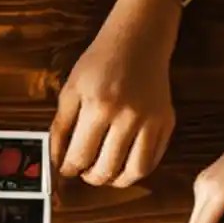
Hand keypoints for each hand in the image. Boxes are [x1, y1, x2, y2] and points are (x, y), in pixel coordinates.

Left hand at [52, 0, 178, 187]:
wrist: (137, 42)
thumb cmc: (101, 63)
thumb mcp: (72, 90)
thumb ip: (60, 127)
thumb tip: (56, 160)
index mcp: (99, 106)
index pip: (80, 156)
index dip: (70, 169)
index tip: (67, 169)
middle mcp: (128, 116)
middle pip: (106, 169)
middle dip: (90, 177)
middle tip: (84, 172)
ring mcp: (151, 121)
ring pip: (134, 172)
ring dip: (115, 181)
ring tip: (105, 172)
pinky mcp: (166, 123)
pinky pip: (153, 161)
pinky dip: (136, 170)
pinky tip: (124, 164)